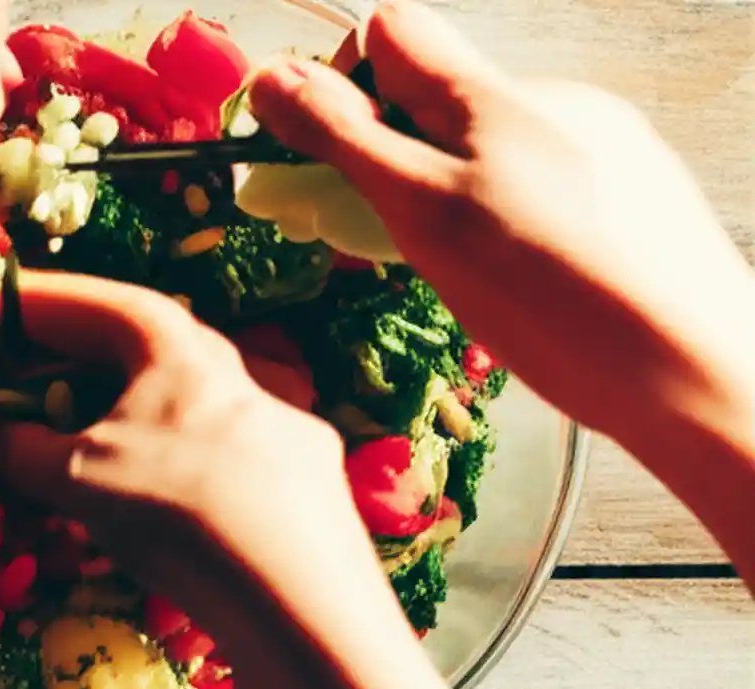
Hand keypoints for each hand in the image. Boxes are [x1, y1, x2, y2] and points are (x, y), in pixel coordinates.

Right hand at [0, 270, 464, 688]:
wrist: (297, 587)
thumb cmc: (177, 505)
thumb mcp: (77, 477)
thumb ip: (18, 449)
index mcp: (169, 343)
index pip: (80, 300)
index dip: (14, 299)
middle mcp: (225, 363)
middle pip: (128, 344)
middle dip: (61, 354)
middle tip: (7, 369)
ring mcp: (269, 414)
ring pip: (173, 397)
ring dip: (114, 407)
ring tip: (70, 429)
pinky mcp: (295, 468)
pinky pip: (208, 444)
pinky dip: (162, 452)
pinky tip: (152, 487)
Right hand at [249, 0, 754, 584]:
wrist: (698, 372)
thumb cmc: (554, 298)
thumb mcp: (425, 216)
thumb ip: (345, 141)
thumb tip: (272, 78)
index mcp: (491, 96)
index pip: (391, 31)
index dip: (342, 80)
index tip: (322, 154)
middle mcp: (547, 101)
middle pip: (434, 94)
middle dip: (388, 151)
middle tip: (383, 232)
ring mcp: (595, 144)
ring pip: (483, 145)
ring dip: (445, 189)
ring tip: (460, 269)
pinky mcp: (627, 189)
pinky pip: (535, 180)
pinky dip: (503, 214)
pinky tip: (521, 275)